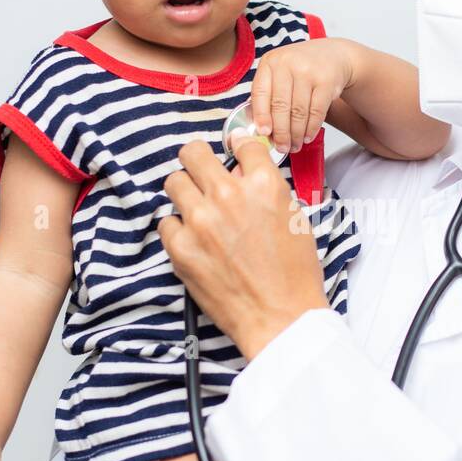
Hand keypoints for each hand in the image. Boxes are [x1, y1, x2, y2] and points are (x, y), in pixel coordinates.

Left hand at [158, 132, 330, 361]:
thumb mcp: (294, 219)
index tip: (233, 156)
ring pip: (174, 182)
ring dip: (185, 192)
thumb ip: (266, 190)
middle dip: (198, 160)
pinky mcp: (180, 247)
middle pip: (194, 152)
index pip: (242, 144)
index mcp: (263, 185)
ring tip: (197, 210)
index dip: (238, 149)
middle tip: (201, 172)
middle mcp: (229, 195)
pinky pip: (166, 222)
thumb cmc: (293, 275)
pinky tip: (195, 242)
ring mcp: (200, 220)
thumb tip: (243, 173)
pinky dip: (177, 229)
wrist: (280, 316)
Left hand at [248, 37, 355, 153]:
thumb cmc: (301, 70)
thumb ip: (268, 95)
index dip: (260, 116)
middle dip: (280, 132)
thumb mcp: (280, 74)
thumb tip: (260, 129)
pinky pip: (316, 112)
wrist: (333, 56)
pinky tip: (307, 136)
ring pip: (298, 112)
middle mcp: (287, 63)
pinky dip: (311, 128)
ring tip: (295, 146)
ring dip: (296, 134)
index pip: (260, 93)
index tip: (263, 133)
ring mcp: (308, 71)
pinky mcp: (326, 80)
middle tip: (281, 147)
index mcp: (270, 62)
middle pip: (280, 106)